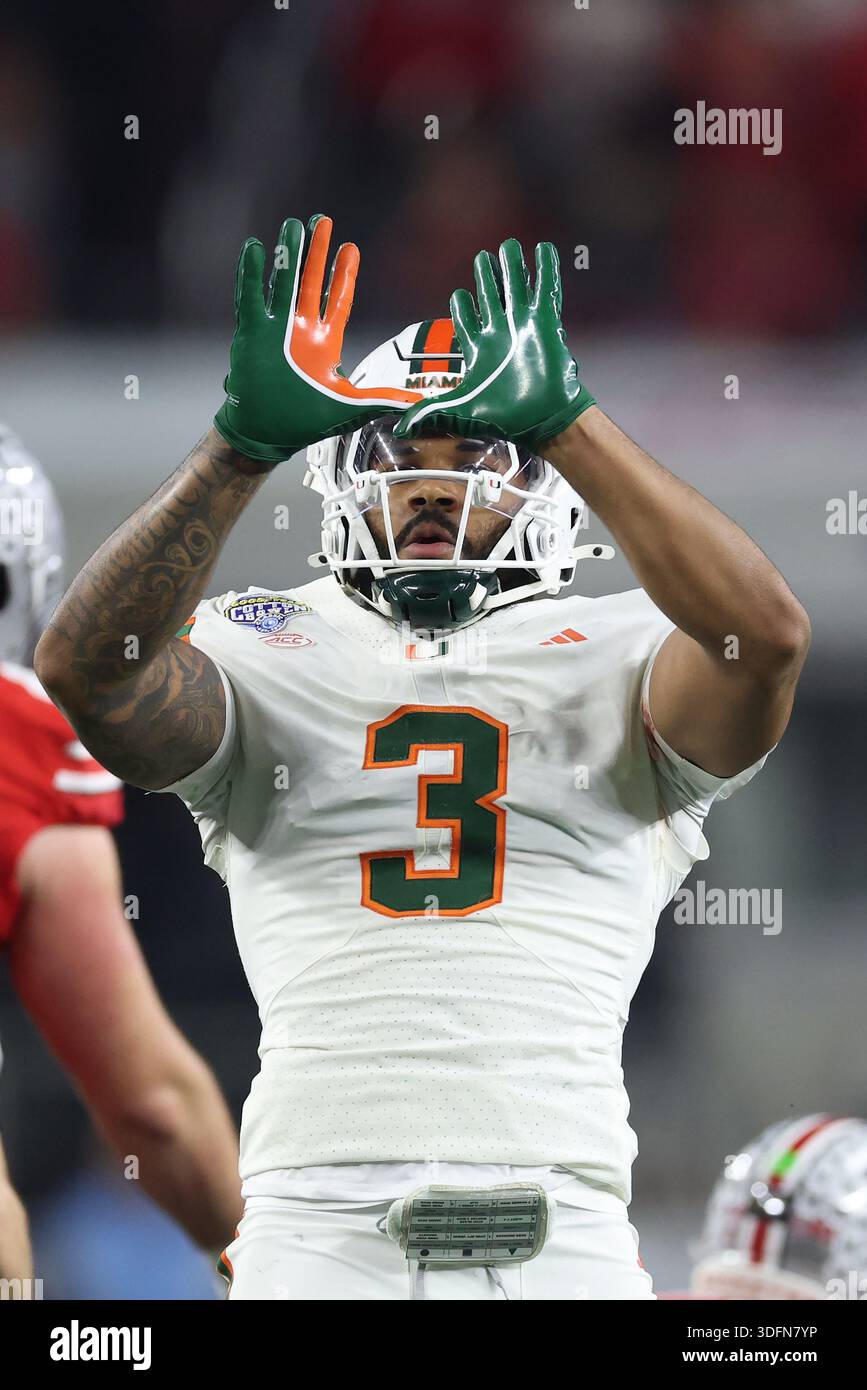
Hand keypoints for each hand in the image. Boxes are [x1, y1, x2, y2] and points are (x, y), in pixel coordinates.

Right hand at [214, 214, 420, 463]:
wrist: (265, 432)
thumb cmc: (303, 421)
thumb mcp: (350, 406)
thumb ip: (383, 399)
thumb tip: (419, 404)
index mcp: (324, 343)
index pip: (338, 300)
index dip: (344, 275)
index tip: (351, 247)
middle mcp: (301, 330)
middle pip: (311, 283)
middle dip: (317, 252)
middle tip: (323, 220)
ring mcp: (276, 330)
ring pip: (283, 283)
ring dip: (289, 255)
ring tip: (294, 224)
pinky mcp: (251, 333)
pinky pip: (250, 298)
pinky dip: (251, 274)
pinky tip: (254, 247)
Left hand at [393, 238, 594, 449]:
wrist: (542, 419)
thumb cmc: (505, 418)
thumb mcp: (459, 411)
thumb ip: (429, 413)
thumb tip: (399, 429)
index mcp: (480, 349)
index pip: (467, 320)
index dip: (462, 306)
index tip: (459, 294)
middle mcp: (501, 334)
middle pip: (490, 297)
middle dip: (486, 277)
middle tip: (482, 257)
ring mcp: (523, 326)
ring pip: (515, 289)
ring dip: (512, 268)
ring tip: (509, 246)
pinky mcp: (546, 322)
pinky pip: (546, 290)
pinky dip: (545, 269)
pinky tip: (544, 249)